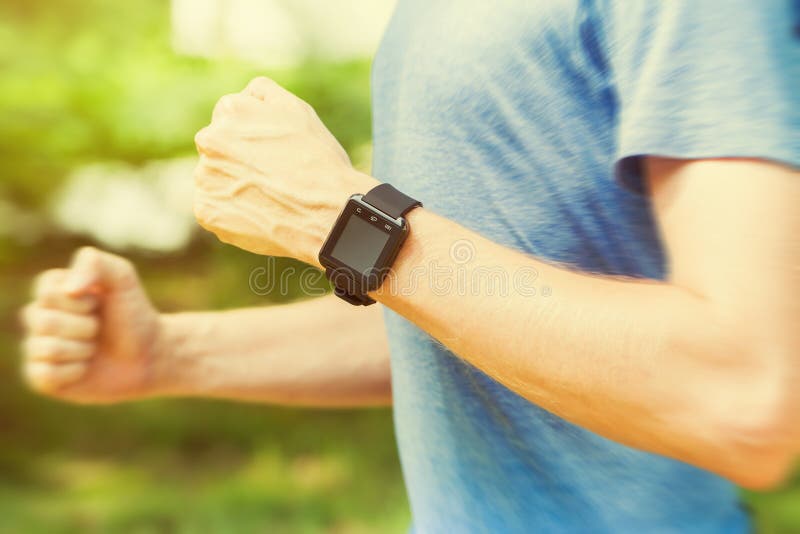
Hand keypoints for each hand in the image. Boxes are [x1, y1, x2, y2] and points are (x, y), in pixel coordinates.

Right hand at [20, 247, 163, 403]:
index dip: (80, 301)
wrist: (150, 354)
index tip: (98, 303)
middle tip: (100, 329)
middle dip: (85, 326)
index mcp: (52, 291)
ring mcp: (39, 348)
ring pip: (47, 349)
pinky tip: (86, 368)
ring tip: (95, 348)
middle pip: (44, 322)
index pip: (46, 292)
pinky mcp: (43, 377)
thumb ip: (94, 263)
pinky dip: (75, 371)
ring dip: (83, 349)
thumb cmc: (134, 314)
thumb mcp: (122, 278)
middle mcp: (40, 318)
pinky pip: (46, 375)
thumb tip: (69, 289)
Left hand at [193, 76, 377, 265]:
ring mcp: (204, 178)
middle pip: (219, 148)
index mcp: (229, 110)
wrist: (326, 213)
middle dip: (239, 158)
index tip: (274, 151)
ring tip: (270, 198)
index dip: (254, 135)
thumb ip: (263, 93)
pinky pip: (215, 210)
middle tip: (274, 175)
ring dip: (234, 186)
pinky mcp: (206, 212)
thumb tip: (244, 95)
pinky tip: (259, 216)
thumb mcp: (297, 109)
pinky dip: (232, 214)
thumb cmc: (318, 160)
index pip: (230, 117)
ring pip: (216, 180)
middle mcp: (208, 140)